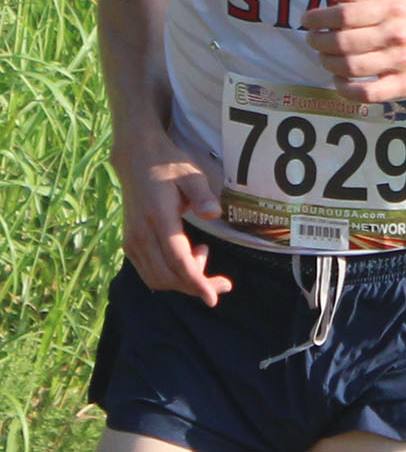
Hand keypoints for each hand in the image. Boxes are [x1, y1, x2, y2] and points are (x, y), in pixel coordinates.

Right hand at [115, 141, 231, 304]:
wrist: (137, 160)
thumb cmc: (169, 167)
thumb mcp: (191, 174)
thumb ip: (202, 194)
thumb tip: (214, 213)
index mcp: (158, 219)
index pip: (177, 261)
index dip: (195, 282)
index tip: (213, 297)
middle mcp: (141, 235)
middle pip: (168, 276)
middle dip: (196, 286)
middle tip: (223, 283)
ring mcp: (132, 242)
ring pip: (157, 278)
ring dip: (183, 281)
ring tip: (204, 256)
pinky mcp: (130, 244)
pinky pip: (149, 272)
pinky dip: (170, 275)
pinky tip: (189, 255)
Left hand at [302, 0, 405, 101]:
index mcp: (393, 8)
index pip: (344, 14)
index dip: (318, 18)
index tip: (307, 21)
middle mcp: (398, 34)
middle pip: (343, 42)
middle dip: (319, 42)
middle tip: (314, 41)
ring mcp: (402, 62)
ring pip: (350, 67)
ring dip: (328, 63)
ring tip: (325, 58)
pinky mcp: (405, 85)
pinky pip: (366, 93)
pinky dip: (345, 89)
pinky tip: (339, 80)